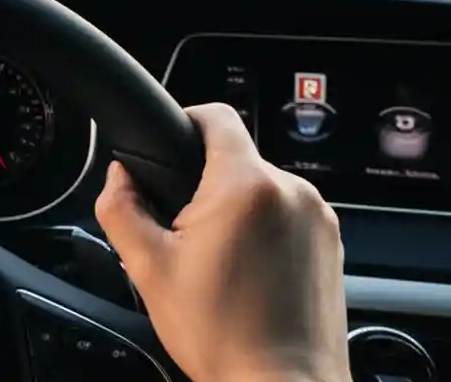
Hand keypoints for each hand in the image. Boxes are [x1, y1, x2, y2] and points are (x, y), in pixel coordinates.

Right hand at [95, 103, 349, 381]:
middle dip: (204, 186)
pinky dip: (264, 233)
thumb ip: (121, 209)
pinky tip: (248, 276)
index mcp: (245, 186)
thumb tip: (119, 178)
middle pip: (235, 158)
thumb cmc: (224, 335)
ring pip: (261, 189)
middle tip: (184, 235)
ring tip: (219, 264)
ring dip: (236, 211)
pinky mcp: (331, 242)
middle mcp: (292, 191)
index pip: (215, 116)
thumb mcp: (147, 269)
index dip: (184, 121)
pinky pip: (287, 216)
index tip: (168, 149)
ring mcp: (318, 217)